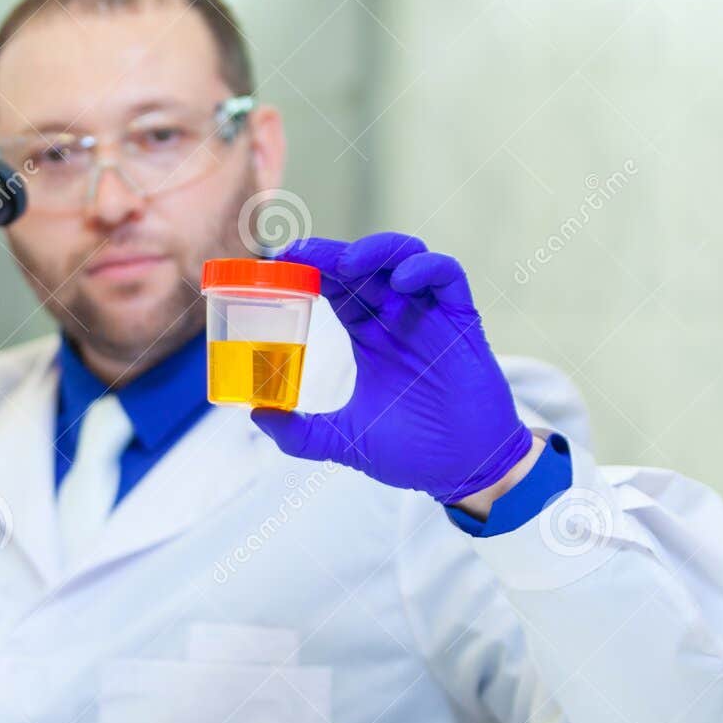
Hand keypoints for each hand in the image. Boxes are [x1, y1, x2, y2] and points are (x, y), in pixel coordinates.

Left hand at [251, 232, 533, 504]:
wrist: (465, 470)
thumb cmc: (413, 451)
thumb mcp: (344, 441)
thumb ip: (300, 433)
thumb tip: (257, 415)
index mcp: (370, 336)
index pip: (338, 287)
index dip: (313, 269)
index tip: (280, 261)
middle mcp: (399, 318)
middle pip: (365, 267)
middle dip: (333, 254)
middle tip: (301, 253)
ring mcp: (431, 316)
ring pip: (405, 258)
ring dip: (377, 251)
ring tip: (348, 263)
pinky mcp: (463, 322)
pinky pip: (448, 277)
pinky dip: (426, 268)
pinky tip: (403, 283)